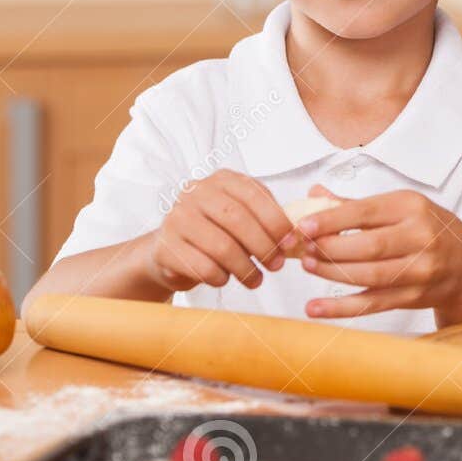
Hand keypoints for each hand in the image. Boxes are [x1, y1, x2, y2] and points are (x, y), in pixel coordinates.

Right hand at [144, 170, 292, 292]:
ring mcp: (176, 218)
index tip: (291, 243)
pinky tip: (225, 279)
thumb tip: (296, 235)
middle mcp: (195, 193)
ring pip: (221, 246)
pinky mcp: (165, 247)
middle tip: (276, 265)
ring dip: (245, 268)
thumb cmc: (216, 232)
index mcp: (221, 180)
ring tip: (256, 280)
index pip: (253, 196)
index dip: (276, 221)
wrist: (171, 250)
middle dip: (264, 246)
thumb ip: (267, 217)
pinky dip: (220, 277)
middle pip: (238, 220)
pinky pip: (202, 266)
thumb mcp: (242, 215)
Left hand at [289, 187, 461, 322]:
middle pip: (368, 245)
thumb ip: (357, 205)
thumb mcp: (402, 209)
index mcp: (413, 207)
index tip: (304, 225)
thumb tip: (314, 193)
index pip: (366, 212)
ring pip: (369, 275)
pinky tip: (315, 308)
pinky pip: (373, 303)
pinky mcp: (414, 296)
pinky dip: (341, 307)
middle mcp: (421, 236)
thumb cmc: (429, 231)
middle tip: (303, 248)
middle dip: (329, 248)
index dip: (332, 219)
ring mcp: (420, 269)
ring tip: (308, 266)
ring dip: (332, 273)